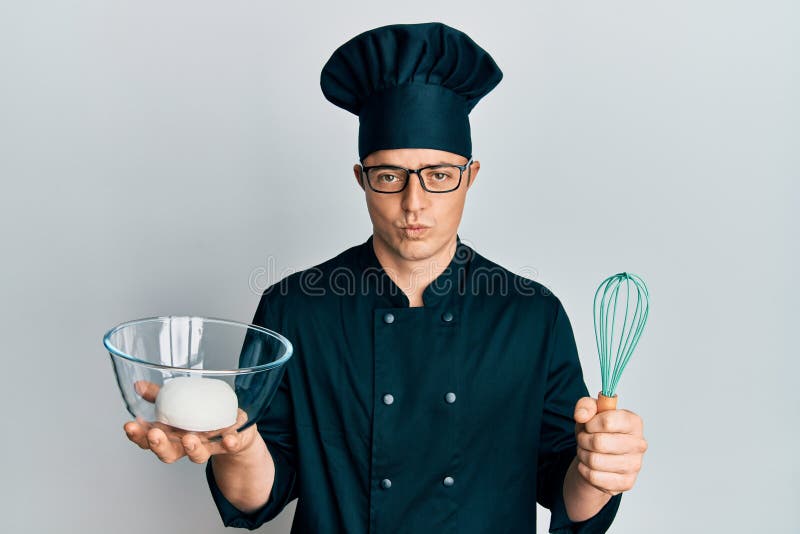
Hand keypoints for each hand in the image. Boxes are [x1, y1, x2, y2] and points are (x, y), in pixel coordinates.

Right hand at [123, 380, 258, 463]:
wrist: (233, 429)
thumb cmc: (199, 415)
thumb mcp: (179, 402)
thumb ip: (159, 395)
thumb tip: (138, 385)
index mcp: (171, 435)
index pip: (148, 440)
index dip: (138, 435)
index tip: (129, 425)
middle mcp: (186, 445)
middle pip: (169, 453)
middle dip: (160, 445)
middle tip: (154, 434)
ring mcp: (208, 446)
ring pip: (197, 454)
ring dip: (192, 448)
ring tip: (189, 438)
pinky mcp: (230, 443)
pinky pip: (230, 446)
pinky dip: (229, 443)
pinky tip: (230, 439)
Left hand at [573, 397, 647, 495]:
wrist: (600, 456)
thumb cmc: (597, 430)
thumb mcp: (590, 412)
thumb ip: (585, 406)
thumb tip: (582, 416)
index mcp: (633, 422)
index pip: (607, 422)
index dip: (590, 423)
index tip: (588, 425)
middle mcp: (639, 444)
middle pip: (599, 443)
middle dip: (583, 440)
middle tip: (583, 439)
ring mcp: (635, 465)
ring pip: (595, 461)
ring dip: (583, 455)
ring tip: (586, 451)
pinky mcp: (626, 482)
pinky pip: (594, 477)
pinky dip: (585, 470)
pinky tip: (589, 465)